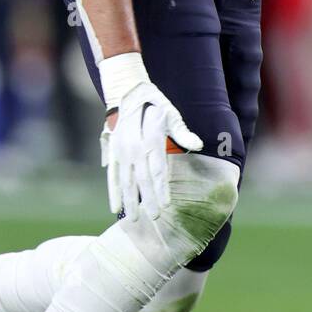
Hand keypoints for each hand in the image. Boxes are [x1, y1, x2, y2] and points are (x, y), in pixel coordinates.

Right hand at [100, 81, 201, 221]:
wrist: (127, 92)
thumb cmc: (155, 104)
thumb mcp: (171, 114)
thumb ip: (183, 132)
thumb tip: (198, 145)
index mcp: (149, 139)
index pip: (157, 169)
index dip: (161, 188)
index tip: (165, 206)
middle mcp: (133, 147)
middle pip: (142, 178)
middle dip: (147, 200)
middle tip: (154, 218)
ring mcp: (120, 150)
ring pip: (125, 180)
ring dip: (129, 200)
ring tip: (134, 219)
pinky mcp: (112, 151)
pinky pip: (112, 175)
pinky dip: (113, 192)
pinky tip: (115, 208)